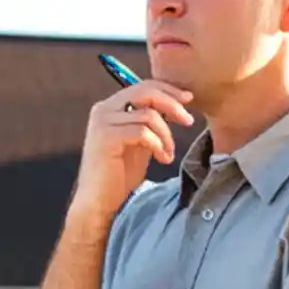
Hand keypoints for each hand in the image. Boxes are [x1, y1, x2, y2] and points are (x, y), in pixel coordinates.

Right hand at [71, 81, 194, 219]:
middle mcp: (103, 110)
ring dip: (166, 135)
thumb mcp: (140, 142)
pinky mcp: (106, 138)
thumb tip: (175, 103)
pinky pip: (142, 132)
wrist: (98, 201)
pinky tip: (162, 159)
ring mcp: (102, 123)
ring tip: (169, 153)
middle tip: (188, 121)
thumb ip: (150, 121)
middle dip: (172, 104)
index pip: (144, 86)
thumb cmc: (119, 175)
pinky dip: (158, 145)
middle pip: (146, 91)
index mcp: (110, 107)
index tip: (189, 99)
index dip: (169, 90)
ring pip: (148, 115)